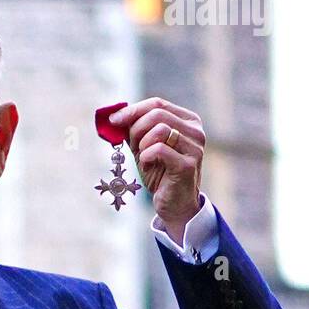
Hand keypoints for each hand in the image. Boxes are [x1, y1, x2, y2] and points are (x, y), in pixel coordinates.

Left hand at [109, 97, 203, 243]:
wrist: (174, 204)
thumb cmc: (159, 174)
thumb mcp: (144, 147)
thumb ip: (134, 130)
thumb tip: (114, 115)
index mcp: (187, 121)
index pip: (157, 103)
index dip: (133, 110)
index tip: (113, 120)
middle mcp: (195, 131)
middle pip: (157, 114)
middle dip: (136, 129)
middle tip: (132, 147)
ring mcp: (194, 147)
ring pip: (159, 129)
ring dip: (142, 145)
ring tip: (144, 159)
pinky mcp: (187, 164)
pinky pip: (158, 149)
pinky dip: (146, 157)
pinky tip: (148, 167)